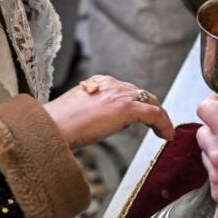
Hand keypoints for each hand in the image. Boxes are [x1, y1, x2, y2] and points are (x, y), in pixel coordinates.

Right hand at [44, 75, 174, 149]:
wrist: (51, 127)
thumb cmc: (58, 124)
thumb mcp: (77, 110)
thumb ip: (92, 110)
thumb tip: (103, 121)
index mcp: (98, 82)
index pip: (125, 90)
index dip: (137, 104)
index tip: (142, 117)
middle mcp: (111, 84)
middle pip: (141, 94)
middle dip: (151, 109)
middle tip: (158, 125)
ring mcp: (119, 95)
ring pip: (151, 102)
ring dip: (160, 118)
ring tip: (165, 132)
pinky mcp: (126, 108)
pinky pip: (154, 114)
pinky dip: (164, 124)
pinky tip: (166, 136)